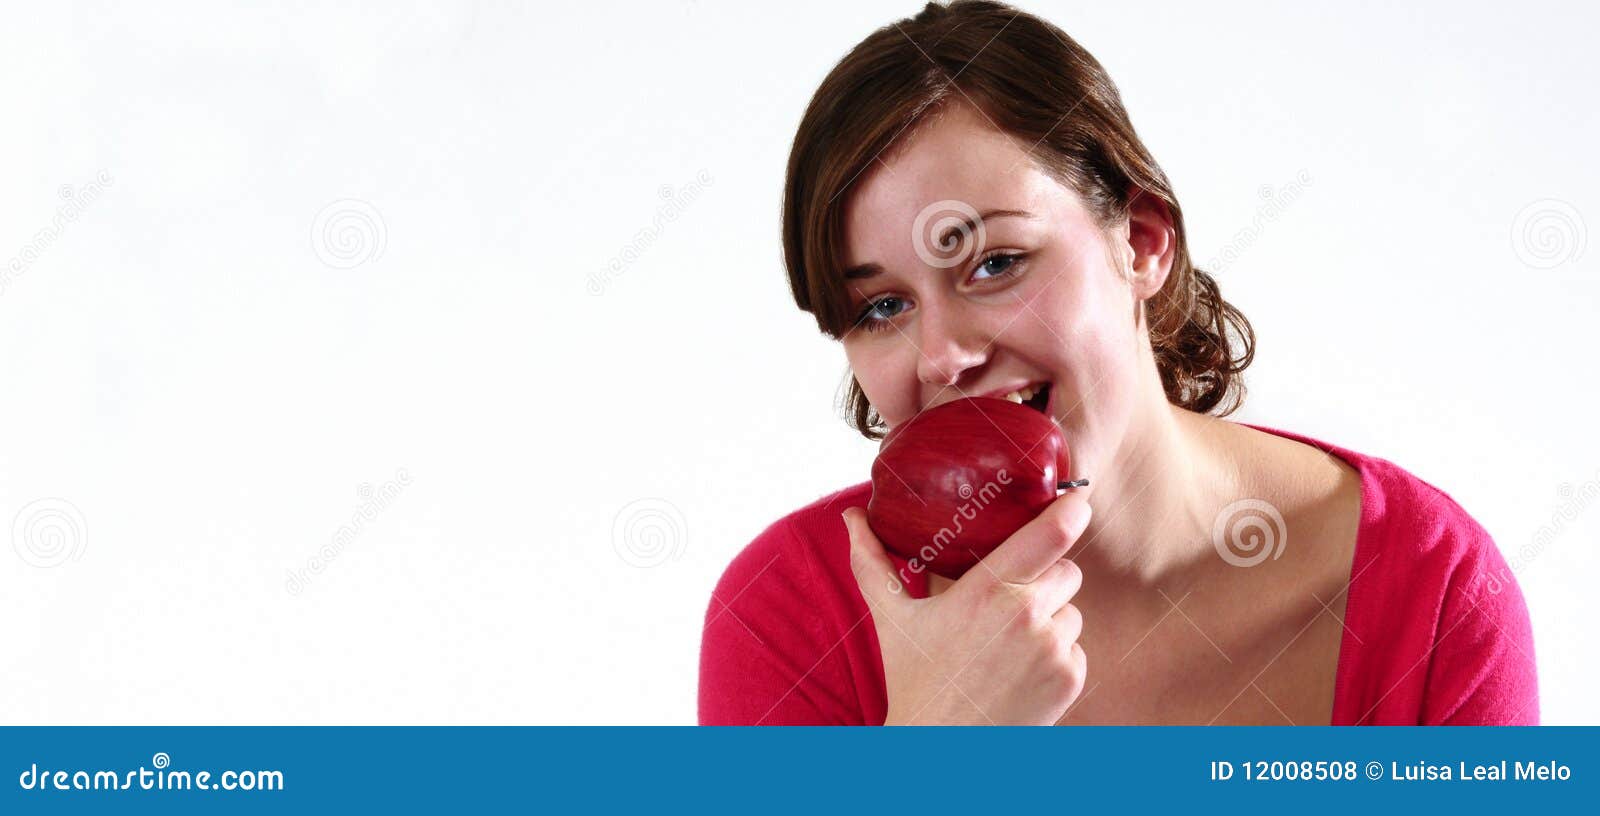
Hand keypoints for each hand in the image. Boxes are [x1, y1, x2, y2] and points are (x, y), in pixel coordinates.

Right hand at [842, 490, 1091, 724]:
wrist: (939, 752)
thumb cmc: (914, 681)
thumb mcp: (892, 618)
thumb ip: (873, 561)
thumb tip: (852, 516)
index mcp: (985, 591)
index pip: (1050, 535)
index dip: (1071, 510)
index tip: (1076, 500)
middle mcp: (1026, 615)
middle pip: (1066, 569)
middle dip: (1046, 576)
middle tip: (1010, 600)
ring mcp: (1052, 649)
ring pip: (1072, 609)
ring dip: (1051, 617)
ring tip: (1009, 642)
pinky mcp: (1069, 678)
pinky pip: (1076, 646)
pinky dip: (1056, 653)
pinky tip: (1021, 670)